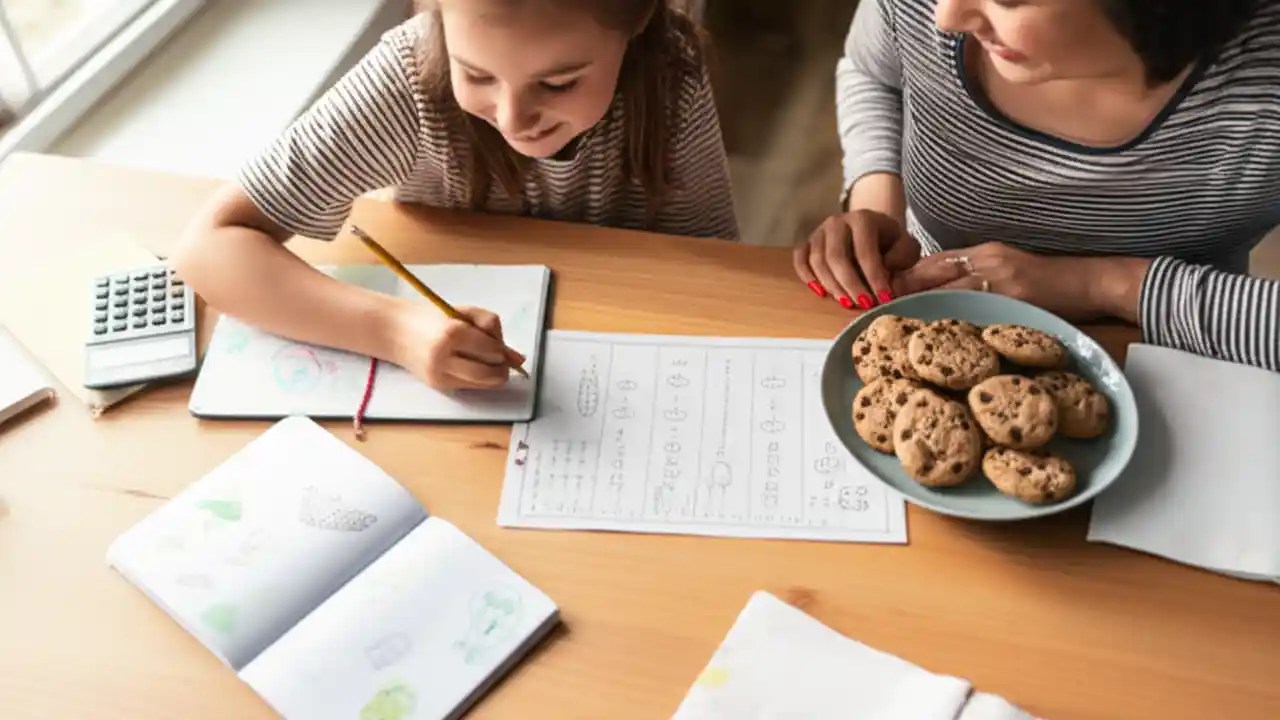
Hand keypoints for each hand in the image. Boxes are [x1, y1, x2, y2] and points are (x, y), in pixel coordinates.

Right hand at [388, 303, 524, 389]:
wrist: (395, 331)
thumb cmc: (433, 317)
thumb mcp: (463, 311)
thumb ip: (491, 326)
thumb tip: (519, 358)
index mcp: (452, 333)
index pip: (492, 350)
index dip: (502, 349)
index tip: (500, 345)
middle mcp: (445, 357)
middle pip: (490, 374)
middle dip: (501, 367)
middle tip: (498, 358)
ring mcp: (440, 375)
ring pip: (482, 384)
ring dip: (491, 375)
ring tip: (484, 361)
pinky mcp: (437, 385)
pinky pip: (469, 386)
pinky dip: (476, 378)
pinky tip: (468, 364)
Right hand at [793, 210, 920, 309]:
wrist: (872, 228)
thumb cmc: (890, 241)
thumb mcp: (905, 245)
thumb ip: (901, 258)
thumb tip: (886, 278)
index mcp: (863, 219)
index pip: (865, 252)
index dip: (874, 277)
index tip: (885, 298)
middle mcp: (836, 222)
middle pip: (836, 257)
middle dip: (851, 285)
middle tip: (864, 305)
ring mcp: (819, 232)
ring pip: (817, 261)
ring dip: (832, 286)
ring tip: (847, 303)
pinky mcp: (808, 242)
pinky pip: (800, 260)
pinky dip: (807, 277)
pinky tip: (820, 293)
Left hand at [891, 242, 1143, 320]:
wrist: (1089, 283)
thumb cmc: (1047, 282)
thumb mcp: (1008, 269)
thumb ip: (975, 276)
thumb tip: (937, 292)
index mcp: (985, 252)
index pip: (935, 261)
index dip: (907, 276)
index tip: (883, 291)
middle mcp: (987, 260)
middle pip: (933, 272)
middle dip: (904, 290)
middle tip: (876, 306)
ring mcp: (1000, 278)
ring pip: (947, 290)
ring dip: (920, 306)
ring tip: (894, 323)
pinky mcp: (1014, 298)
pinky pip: (975, 309)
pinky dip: (953, 321)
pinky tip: (935, 336)